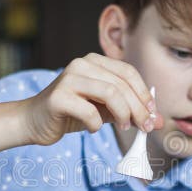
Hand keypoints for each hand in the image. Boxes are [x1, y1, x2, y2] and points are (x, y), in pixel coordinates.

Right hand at [22, 53, 163, 145]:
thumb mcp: (104, 110)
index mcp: (94, 62)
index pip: (128, 72)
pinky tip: (92, 128)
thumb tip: (157, 121)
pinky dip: (96, 124)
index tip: (152, 114)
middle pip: (121, 85)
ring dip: (123, 115)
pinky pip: (89, 111)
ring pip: (110, 93)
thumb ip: (129, 111)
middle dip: (138, 108)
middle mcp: (81, 64)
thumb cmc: (71, 113)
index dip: (143, 93)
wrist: (33, 121)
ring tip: (123, 127)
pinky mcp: (58, 97)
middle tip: (145, 127)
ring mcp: (68, 78)